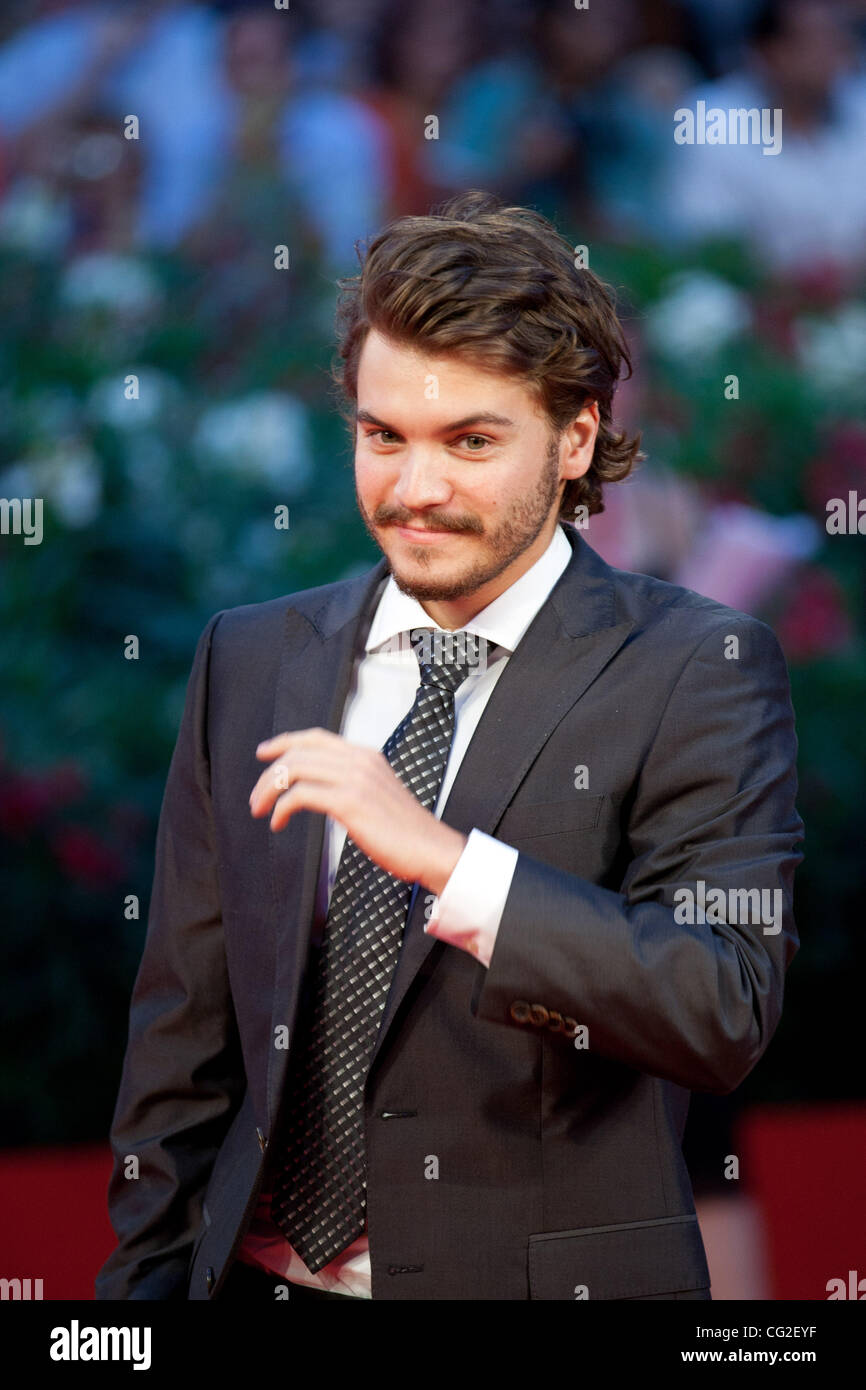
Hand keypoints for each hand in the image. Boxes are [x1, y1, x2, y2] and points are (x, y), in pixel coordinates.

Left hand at [249, 727, 467, 895]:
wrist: (431, 849)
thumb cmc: (406, 832)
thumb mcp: (378, 796)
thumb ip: (353, 784)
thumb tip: (321, 790)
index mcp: (366, 756)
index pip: (317, 738)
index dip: (285, 741)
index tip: (265, 752)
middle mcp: (360, 760)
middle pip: (299, 752)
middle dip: (269, 773)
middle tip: (256, 796)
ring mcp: (355, 779)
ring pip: (295, 770)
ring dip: (269, 790)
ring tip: (260, 809)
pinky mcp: (350, 801)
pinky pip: (301, 795)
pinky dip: (282, 808)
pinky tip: (278, 823)